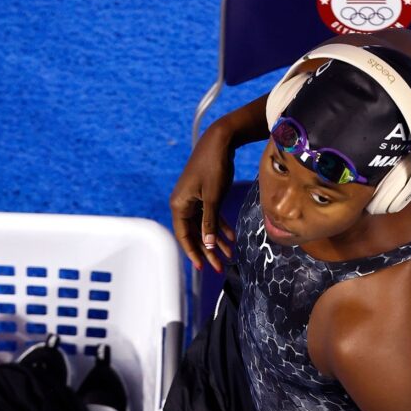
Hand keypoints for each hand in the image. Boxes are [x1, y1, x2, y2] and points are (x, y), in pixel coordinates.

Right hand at [169, 122, 236, 273]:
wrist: (220, 141)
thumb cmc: (213, 167)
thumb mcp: (212, 198)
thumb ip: (209, 223)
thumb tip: (208, 245)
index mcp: (179, 205)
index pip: (184, 235)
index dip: (193, 253)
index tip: (202, 268)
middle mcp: (184, 204)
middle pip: (195, 234)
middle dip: (208, 252)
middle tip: (220, 268)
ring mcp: (194, 200)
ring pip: (204, 227)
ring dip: (216, 241)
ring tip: (228, 256)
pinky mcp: (204, 195)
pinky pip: (211, 216)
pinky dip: (221, 227)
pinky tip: (231, 239)